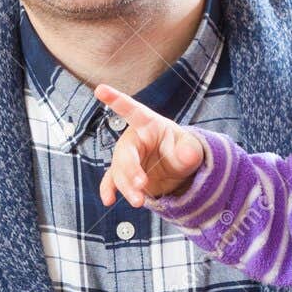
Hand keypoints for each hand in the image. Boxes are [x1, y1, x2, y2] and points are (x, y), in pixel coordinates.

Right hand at [94, 83, 205, 207]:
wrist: (177, 168)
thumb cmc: (182, 149)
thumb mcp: (191, 148)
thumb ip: (189, 151)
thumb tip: (188, 154)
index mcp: (148, 124)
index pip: (132, 110)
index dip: (116, 100)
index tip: (100, 89)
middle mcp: (133, 139)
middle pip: (125, 153)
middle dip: (131, 170)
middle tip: (142, 184)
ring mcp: (127, 158)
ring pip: (119, 171)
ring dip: (127, 187)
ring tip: (139, 202)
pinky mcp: (124, 174)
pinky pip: (112, 181)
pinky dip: (109, 190)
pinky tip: (108, 199)